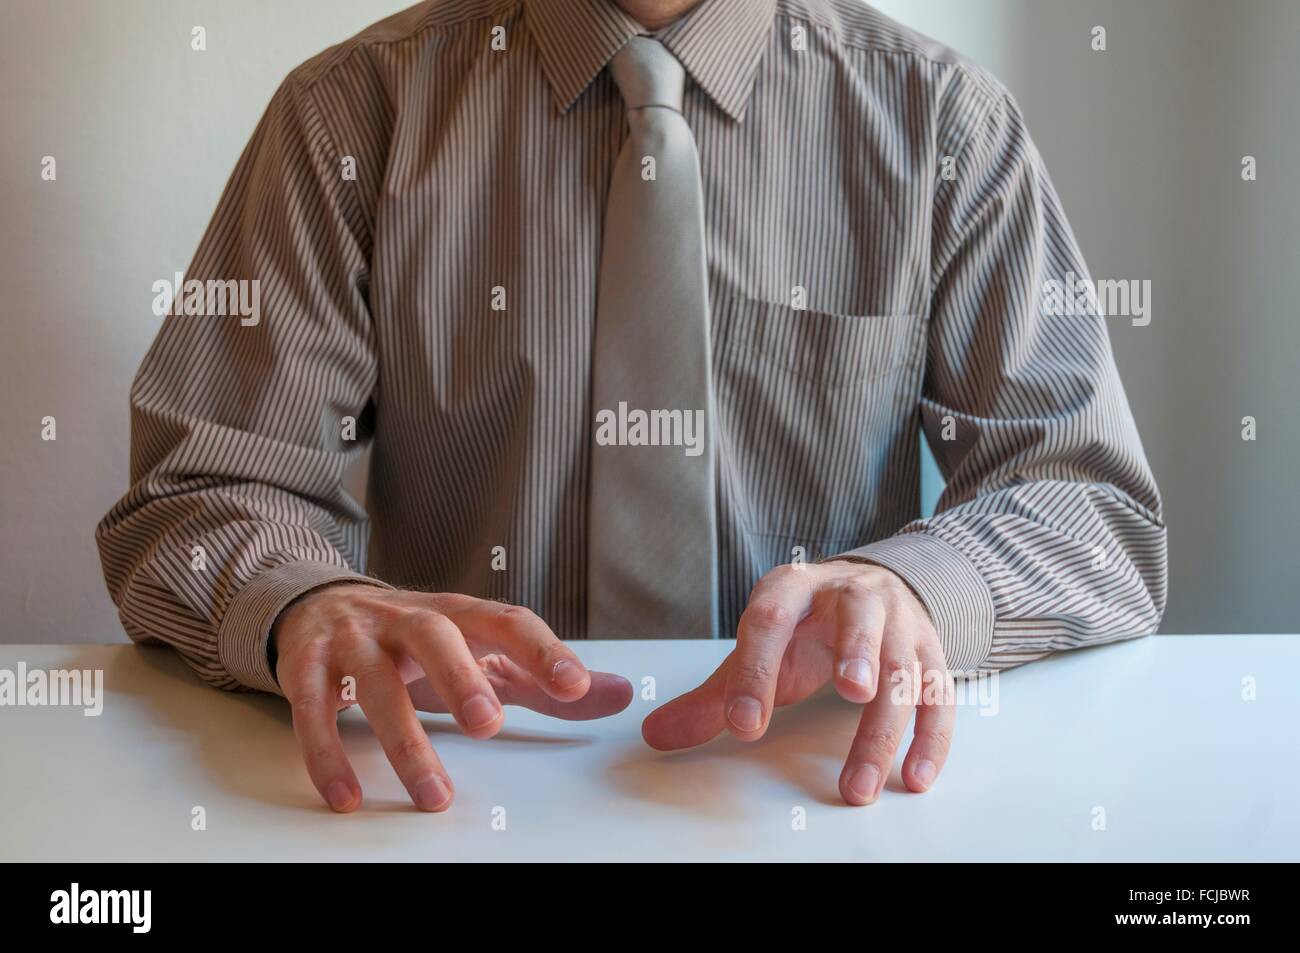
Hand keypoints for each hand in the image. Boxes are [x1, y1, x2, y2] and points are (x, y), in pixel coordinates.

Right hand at [273, 584, 632, 811]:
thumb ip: (542, 676)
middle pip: (436, 636)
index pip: (506, 620)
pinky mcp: (306, 665)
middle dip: (462, 677)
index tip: (576, 684)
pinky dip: (328, 753)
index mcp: (456, 614)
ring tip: (435, 796)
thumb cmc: (414, 640)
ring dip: (404, 741)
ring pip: (375, 683)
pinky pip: (312, 708)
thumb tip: (620, 693)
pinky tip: (348, 797)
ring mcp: (353, 639)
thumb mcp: (478, 650)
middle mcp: (405, 618)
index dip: (543, 649)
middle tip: (489, 725)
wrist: (317, 603)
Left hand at [642, 560, 954, 804]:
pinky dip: (931, 740)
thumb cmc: (808, 626)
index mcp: (795, 588)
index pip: (771, 618)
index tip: (743, 723)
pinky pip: (940, 697)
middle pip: (860, 620)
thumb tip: (656, 734)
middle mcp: (854, 596)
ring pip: (902, 669)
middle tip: (849, 694)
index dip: (757, 668)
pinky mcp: (931, 654)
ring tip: (858, 783)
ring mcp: (899, 623)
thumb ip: (716, 693)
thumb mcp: (763, 647)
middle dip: (857, 654)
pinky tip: (913, 779)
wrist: (873, 587)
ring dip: (885, 728)